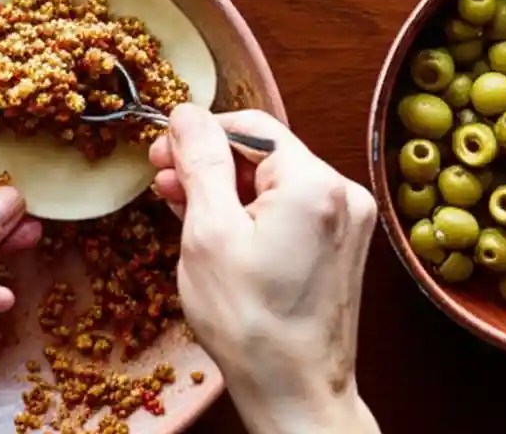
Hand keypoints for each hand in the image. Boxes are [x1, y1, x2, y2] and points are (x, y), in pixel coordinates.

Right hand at [149, 105, 379, 433]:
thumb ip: (200, 164)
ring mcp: (345, 222)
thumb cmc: (250, 323)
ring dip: (224, 187)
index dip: (198, 134)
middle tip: (162, 179)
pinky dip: (249, 211)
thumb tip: (187, 113)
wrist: (296, 391)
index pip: (250, 127)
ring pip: (272, 182)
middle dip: (208, 163)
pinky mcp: (339, 246)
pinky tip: (213, 226)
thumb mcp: (208, 233)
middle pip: (263, 153)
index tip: (160, 151)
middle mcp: (341, 195)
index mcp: (314, 185)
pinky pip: (287, 209)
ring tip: (179, 205)